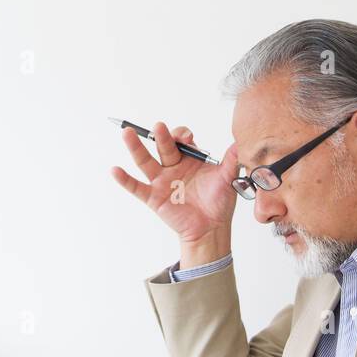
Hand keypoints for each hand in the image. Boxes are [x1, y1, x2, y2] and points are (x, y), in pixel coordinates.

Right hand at [111, 121, 238, 243]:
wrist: (212, 228)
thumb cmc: (219, 201)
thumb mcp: (227, 178)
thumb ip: (232, 160)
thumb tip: (241, 142)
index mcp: (190, 158)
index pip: (182, 140)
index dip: (182, 136)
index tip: (186, 137)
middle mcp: (173, 165)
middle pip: (163, 146)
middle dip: (161, 137)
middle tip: (159, 127)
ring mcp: (161, 180)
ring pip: (146, 161)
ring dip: (135, 147)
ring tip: (126, 133)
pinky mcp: (153, 197)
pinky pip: (136, 187)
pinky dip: (124, 179)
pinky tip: (115, 170)